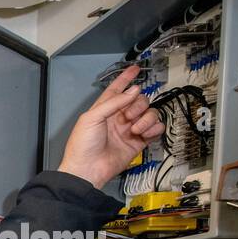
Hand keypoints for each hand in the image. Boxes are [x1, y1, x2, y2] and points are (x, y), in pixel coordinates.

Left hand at [57, 65, 165, 191]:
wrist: (87, 169)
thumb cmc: (82, 145)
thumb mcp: (92, 118)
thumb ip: (113, 102)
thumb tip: (133, 91)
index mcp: (105, 110)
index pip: (117, 90)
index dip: (126, 78)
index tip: (135, 68)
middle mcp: (118, 118)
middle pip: (139, 100)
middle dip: (138, 105)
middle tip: (128, 116)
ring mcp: (129, 129)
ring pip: (149, 113)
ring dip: (146, 118)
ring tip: (135, 128)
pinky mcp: (138, 142)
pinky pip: (155, 129)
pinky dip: (154, 128)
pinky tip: (144, 133)